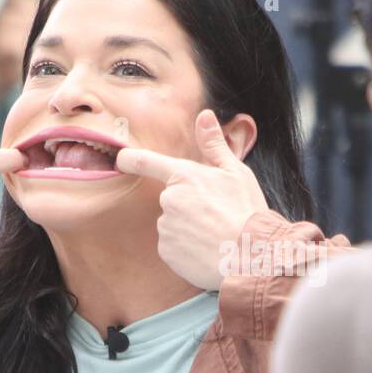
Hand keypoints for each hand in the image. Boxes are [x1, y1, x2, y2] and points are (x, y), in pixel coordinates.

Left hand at [114, 109, 267, 290]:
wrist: (250, 257)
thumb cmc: (246, 212)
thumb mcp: (236, 172)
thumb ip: (214, 145)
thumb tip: (204, 116)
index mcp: (184, 176)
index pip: (144, 161)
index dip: (129, 159)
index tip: (121, 159)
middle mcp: (169, 200)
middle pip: (170, 199)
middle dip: (187, 205)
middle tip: (215, 215)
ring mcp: (165, 227)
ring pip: (172, 224)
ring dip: (188, 228)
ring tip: (214, 235)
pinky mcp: (167, 252)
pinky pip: (172, 247)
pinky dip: (186, 249)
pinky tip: (206, 250)